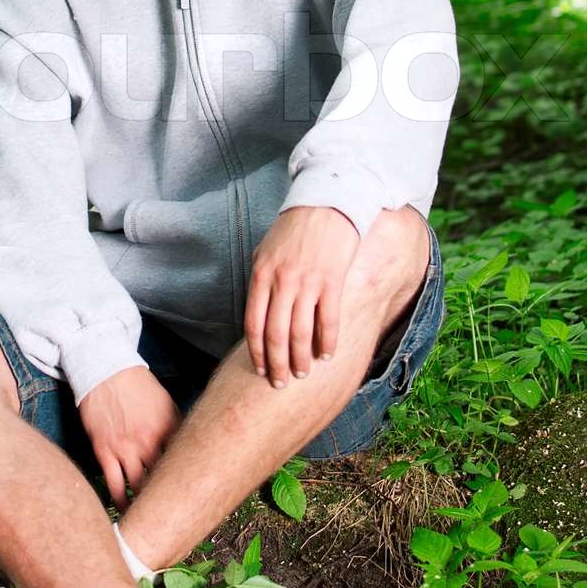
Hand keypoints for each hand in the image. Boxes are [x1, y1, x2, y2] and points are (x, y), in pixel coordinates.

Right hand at [78, 368, 181, 510]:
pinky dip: (121, 501)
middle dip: (173, 499)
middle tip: (181, 517)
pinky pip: (114, 484)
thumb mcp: (166, 403)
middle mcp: (149, 442)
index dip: (193, 482)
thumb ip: (178, 428)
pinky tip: (128, 512)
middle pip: (165, 479)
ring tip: (155, 522)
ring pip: (140, 487)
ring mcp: (125, 449)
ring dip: (147, 505)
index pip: (185, 462)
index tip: (199, 498)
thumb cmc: (137, 386)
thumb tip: (188, 448)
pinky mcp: (105, 452)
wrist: (106, 371)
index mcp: (168, 428)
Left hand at [244, 206, 359, 387]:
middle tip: (280, 383)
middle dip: (277, 364)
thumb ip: (261, 282)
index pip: (254, 323)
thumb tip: (258, 313)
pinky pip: (328, 319)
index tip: (261, 369)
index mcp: (261, 275)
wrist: (326, 204)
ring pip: (301, 332)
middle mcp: (282, 281)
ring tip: (302, 373)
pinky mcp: (332, 280)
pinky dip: (327, 341)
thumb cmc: (294, 230)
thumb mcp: (265, 251)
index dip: (257, 352)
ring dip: (301, 358)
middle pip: (275, 334)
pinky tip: (327, 355)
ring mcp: (307, 282)